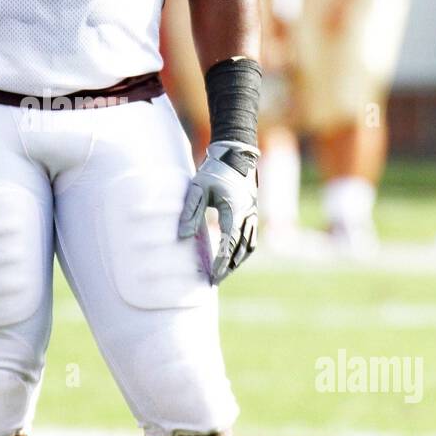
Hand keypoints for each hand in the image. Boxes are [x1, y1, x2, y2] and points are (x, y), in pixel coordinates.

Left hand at [178, 140, 259, 283]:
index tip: (212, 276)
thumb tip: (183, 237)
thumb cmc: (214, 170)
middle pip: (240, 249)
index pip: (228, 244)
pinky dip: (242, 251)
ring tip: (223, 273)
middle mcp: (248, 215)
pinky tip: (233, 257)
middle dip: (228, 267)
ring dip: (237, 261)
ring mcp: (253, 214)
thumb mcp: (198, 189)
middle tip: (214, 281)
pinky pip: (250, 237)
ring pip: (248, 246)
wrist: (236, 153)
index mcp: (235, 211)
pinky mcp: (252, 212)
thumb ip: (190, 212)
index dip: (221, 263)